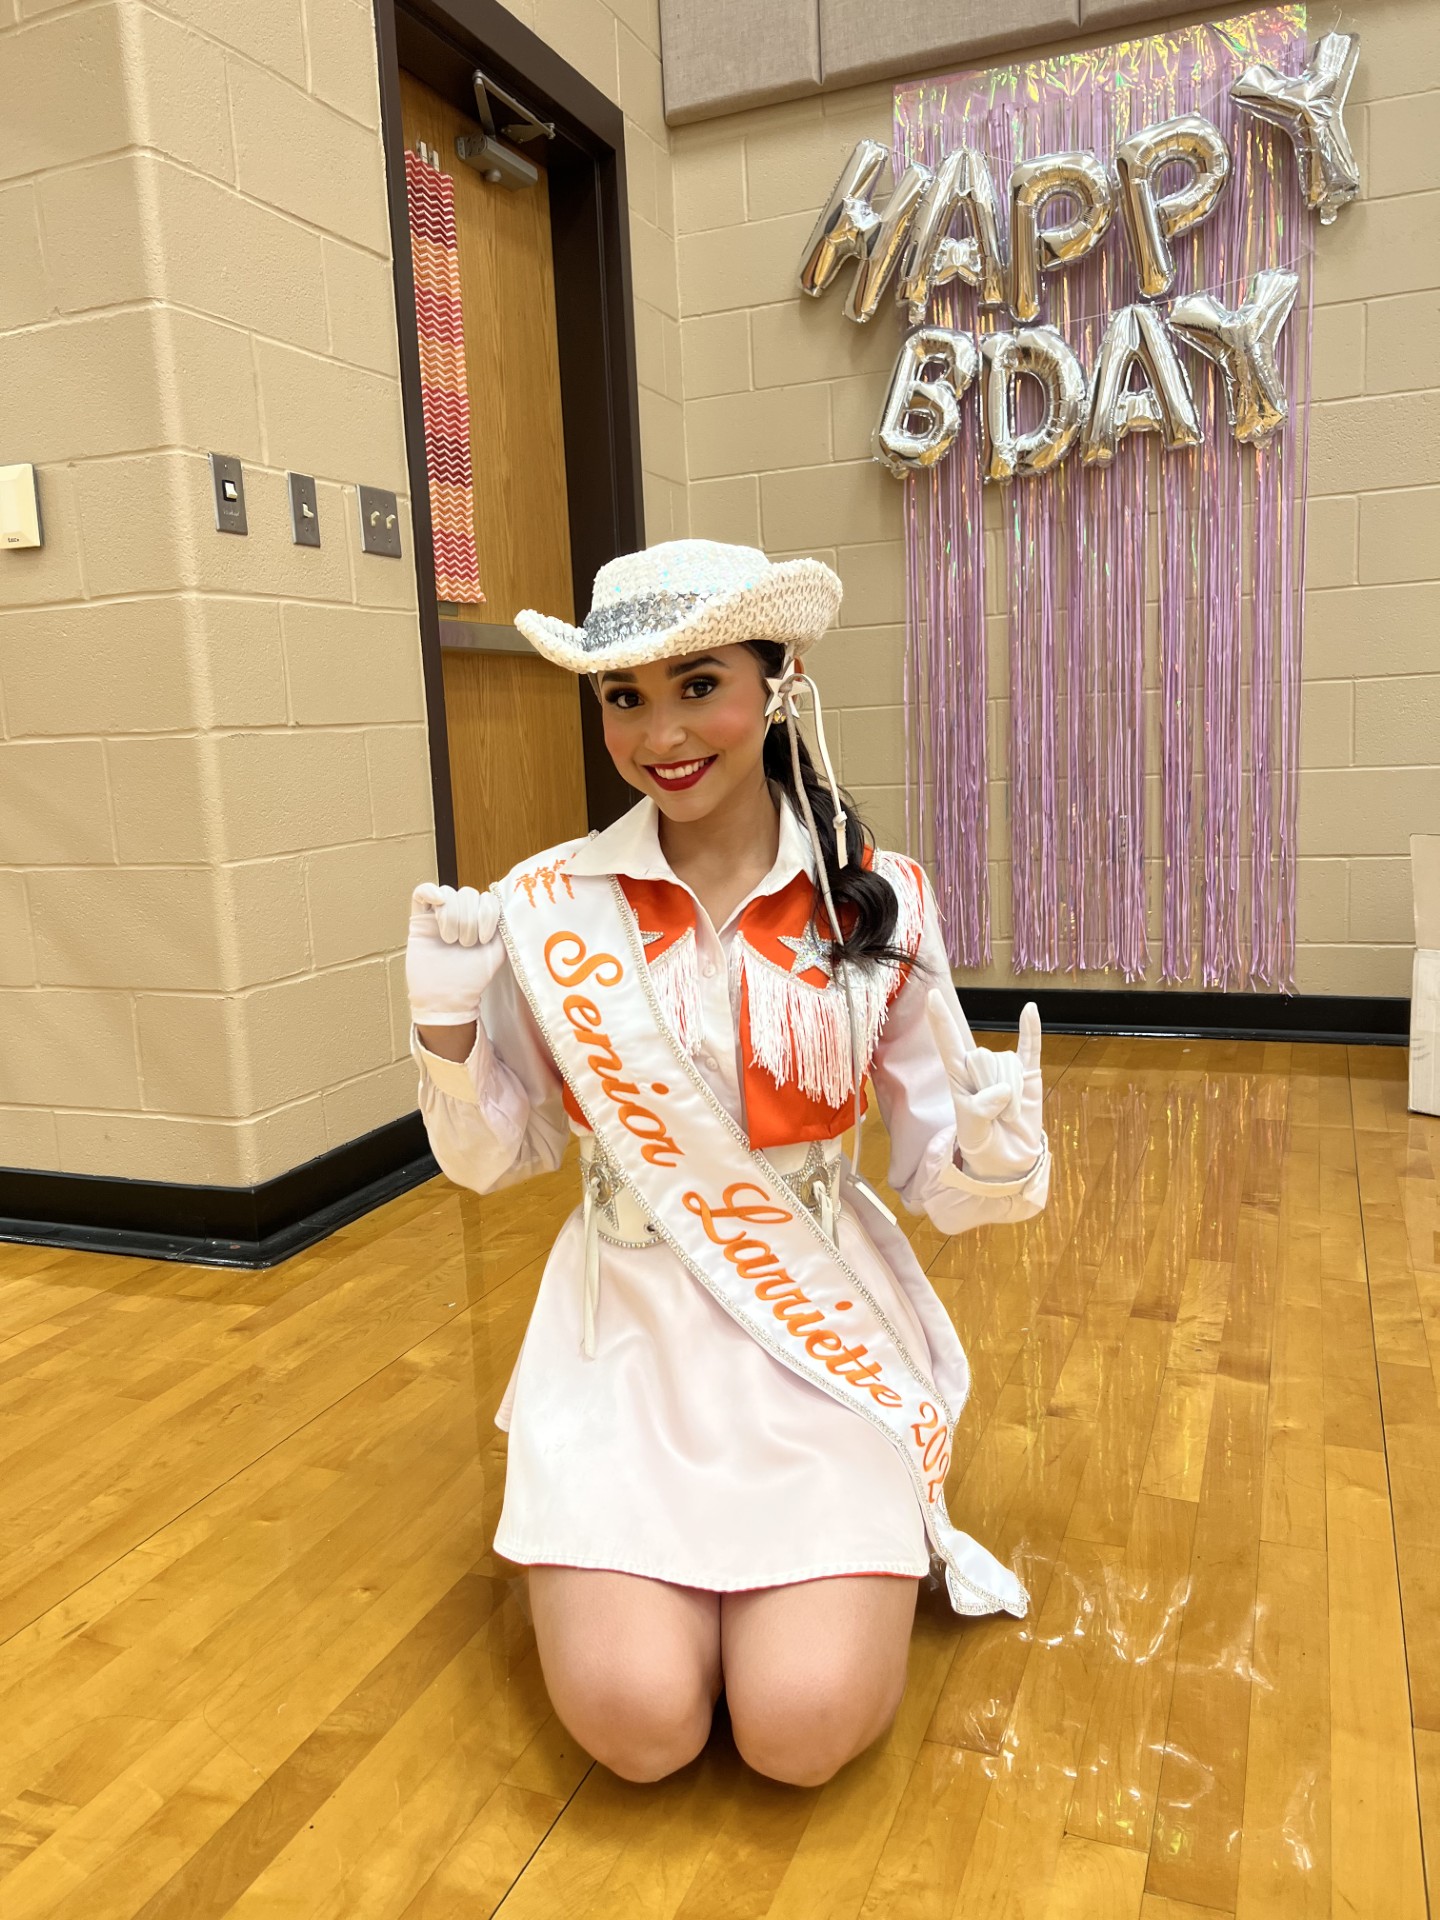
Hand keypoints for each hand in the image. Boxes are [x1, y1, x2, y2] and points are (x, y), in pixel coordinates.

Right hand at [406, 883, 503, 1025]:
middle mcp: (461, 914)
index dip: (487, 914)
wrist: (445, 998)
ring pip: (448, 894)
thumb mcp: (497, 953)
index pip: (488, 898)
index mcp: (480, 920)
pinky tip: (438, 901)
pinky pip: (421, 892)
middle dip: (469, 921)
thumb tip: (510, 907)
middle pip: (468, 894)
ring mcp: (439, 915)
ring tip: (451, 941)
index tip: (484, 939)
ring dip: (452, 917)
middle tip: (465, 945)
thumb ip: (505, 930)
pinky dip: (430, 891)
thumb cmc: (471, 979)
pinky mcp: (419, 919)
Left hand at [927, 992, 1044, 1181]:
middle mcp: (979, 1067)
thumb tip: (1002, 1089)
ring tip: (1009, 1116)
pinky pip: (1030, 1046)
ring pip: (1009, 1064)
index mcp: (958, 1078)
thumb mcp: (973, 1134)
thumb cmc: (983, 1145)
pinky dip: (1031, 1029)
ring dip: (1013, 1095)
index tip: (932, 995)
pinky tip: (1030, 1009)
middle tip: (997, 1118)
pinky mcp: (1028, 1073)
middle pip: (986, 1059)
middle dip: (993, 1089)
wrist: (1010, 1160)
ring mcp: (1004, 1068)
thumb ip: (980, 1112)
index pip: (948, 1044)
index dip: (940, 1020)